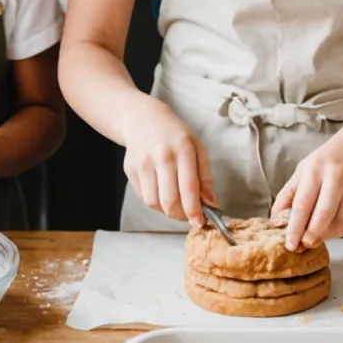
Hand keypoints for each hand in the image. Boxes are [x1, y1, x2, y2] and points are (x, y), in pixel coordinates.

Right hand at [122, 109, 215, 226]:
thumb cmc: (176, 136)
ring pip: (154, 203)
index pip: (188, 186)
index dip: (194, 209)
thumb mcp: (197, 148)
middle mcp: (161, 156)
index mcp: (182, 149)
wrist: (144, 120)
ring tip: (176, 204)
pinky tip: (163, 195)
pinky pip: (144, 197)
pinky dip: (155, 203)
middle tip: (188, 216)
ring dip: (167, 211)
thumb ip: (205, 177)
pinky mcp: (130, 170)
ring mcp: (143, 163)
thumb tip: (211, 204)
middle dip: (180, 215)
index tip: (199, 223)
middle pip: (169, 199)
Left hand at [271, 140, 342, 251]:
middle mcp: (337, 178)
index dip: (295, 228)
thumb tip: (275, 221)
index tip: (289, 245)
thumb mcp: (303, 170)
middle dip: (312, 236)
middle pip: (323, 216)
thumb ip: (288, 195)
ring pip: (340, 223)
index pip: (302, 205)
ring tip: (318, 235)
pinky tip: (334, 227)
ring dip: (327, 235)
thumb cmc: (326, 161)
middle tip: (304, 245)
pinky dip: (342, 230)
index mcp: (315, 171)